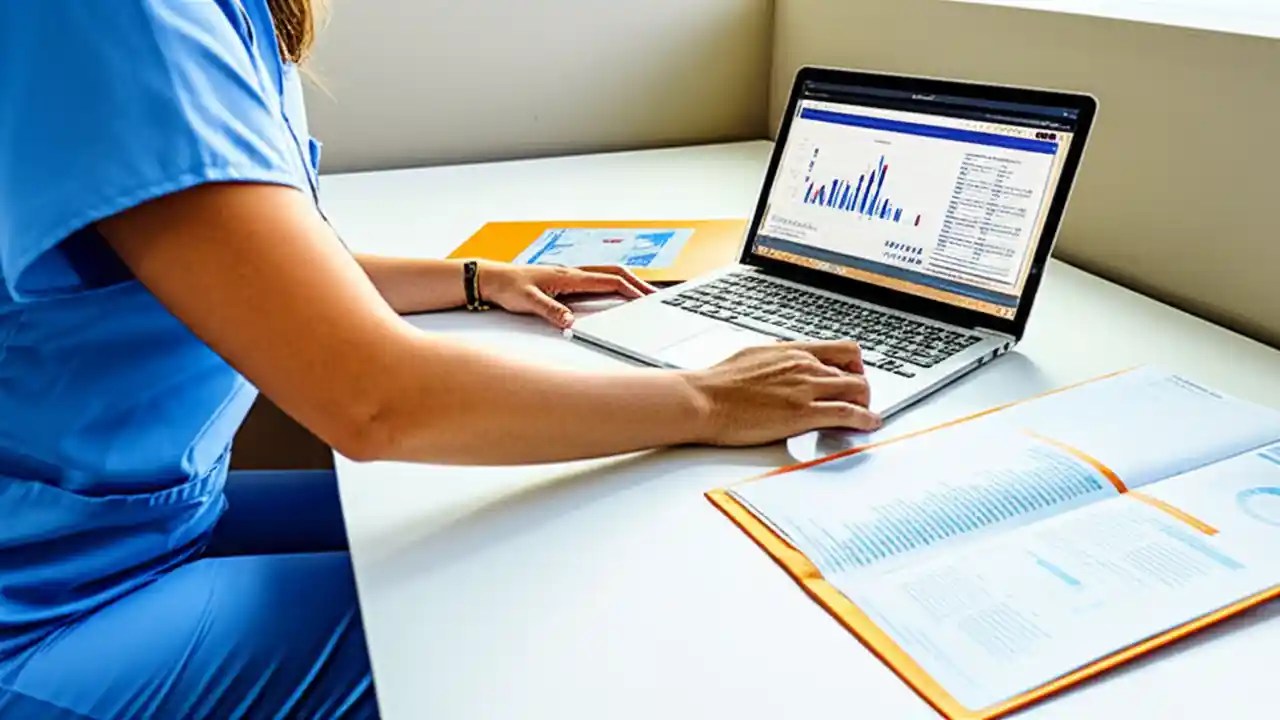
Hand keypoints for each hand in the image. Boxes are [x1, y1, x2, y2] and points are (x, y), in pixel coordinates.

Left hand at [478, 262, 655, 327]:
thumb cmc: (507, 287)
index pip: (608, 281)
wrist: (491, 278)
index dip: (630, 289)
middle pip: (614, 272)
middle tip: (654, 296)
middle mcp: (573, 272)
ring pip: (606, 273)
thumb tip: (571, 322)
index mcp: (569, 276)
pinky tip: (614, 293)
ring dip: (626, 281)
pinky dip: (612, 284)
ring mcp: (570, 275)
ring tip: (641, 294)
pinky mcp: (565, 281)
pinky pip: (595, 279)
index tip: (647, 299)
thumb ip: (550, 311)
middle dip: (636, 283)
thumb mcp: (528, 302)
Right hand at [684, 341, 881, 444]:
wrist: (704, 399)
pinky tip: (869, 424)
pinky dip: (866, 419)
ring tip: (866, 415)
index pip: (842, 350)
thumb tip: (782, 363)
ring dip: (866, 404)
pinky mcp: (803, 413)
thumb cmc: (719, 382)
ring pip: (858, 390)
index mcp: (792, 351)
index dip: (855, 365)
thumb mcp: (754, 356)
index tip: (854, 377)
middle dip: (862, 388)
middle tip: (859, 402)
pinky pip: (848, 413)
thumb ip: (777, 360)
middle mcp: (804, 365)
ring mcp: (806, 388)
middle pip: (855, 372)